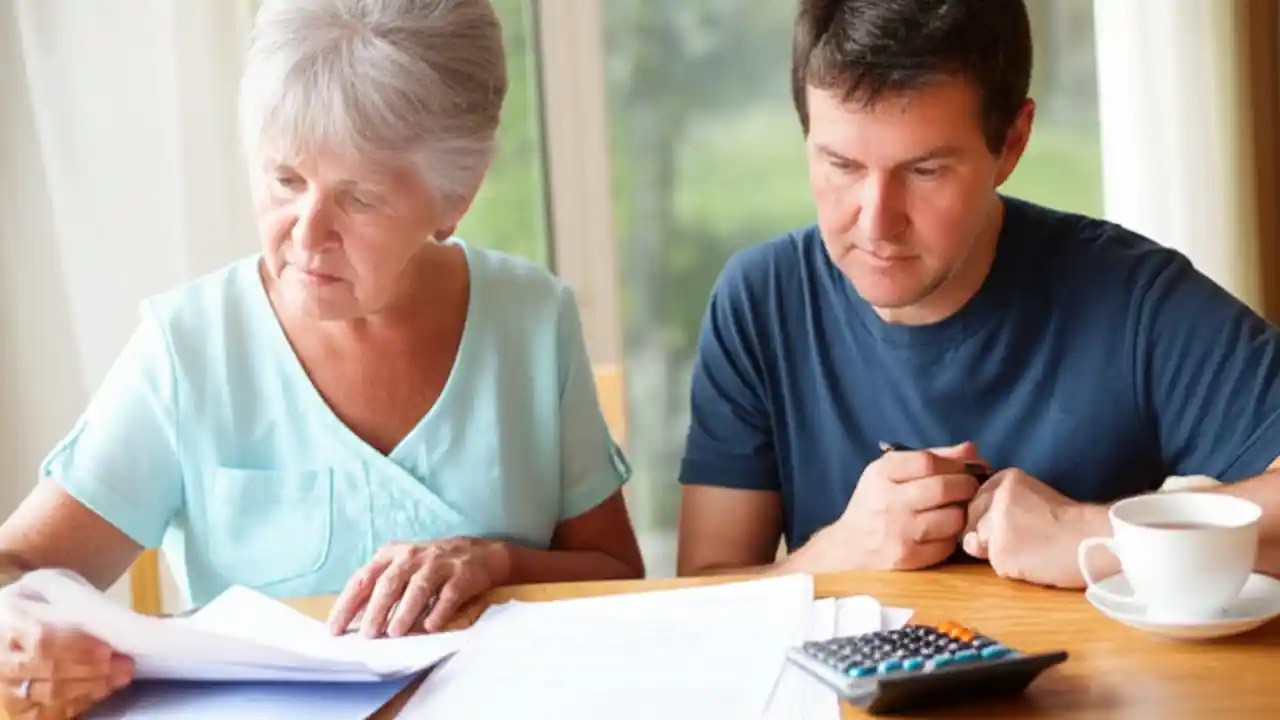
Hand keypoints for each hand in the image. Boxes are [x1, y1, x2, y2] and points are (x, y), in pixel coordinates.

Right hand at [0, 598, 132, 718]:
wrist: (11, 623)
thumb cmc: (35, 604)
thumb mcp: (45, 588)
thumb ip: (64, 598)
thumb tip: (97, 612)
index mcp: (8, 624)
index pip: (41, 640)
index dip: (76, 647)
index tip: (107, 648)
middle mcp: (3, 660)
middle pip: (49, 671)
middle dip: (91, 669)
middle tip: (124, 664)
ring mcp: (8, 687)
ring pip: (51, 694)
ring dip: (92, 686)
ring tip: (121, 675)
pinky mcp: (18, 708)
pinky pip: (49, 712)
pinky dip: (79, 702)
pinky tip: (102, 690)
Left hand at [327, 538, 509, 637]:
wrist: (480, 554)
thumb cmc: (432, 566)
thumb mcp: (402, 568)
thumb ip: (380, 589)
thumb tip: (355, 621)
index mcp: (392, 554)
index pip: (363, 578)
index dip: (347, 604)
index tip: (336, 628)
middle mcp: (413, 556)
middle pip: (389, 582)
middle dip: (376, 610)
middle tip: (368, 634)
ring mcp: (439, 564)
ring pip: (418, 587)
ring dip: (405, 611)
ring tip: (396, 633)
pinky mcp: (462, 576)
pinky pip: (448, 595)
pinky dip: (438, 612)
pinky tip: (430, 627)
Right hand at [832, 442, 985, 570]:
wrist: (849, 548)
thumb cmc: (875, 504)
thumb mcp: (890, 473)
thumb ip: (930, 458)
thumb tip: (971, 450)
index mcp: (881, 474)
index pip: (927, 461)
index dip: (955, 464)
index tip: (966, 468)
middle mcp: (887, 501)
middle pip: (943, 488)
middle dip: (966, 486)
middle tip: (969, 489)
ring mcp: (898, 532)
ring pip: (952, 518)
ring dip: (961, 514)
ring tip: (955, 511)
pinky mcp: (908, 558)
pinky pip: (947, 544)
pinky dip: (951, 537)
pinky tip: (942, 533)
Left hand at [962, 468, 1107, 587]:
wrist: (1092, 541)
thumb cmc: (1066, 524)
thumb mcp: (1031, 499)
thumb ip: (997, 508)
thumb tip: (967, 539)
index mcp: (1005, 479)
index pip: (975, 501)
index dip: (993, 518)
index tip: (1021, 521)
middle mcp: (996, 497)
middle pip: (970, 522)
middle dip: (990, 535)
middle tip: (1027, 536)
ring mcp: (996, 524)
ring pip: (978, 544)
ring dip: (999, 551)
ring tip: (1031, 547)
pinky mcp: (1000, 552)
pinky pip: (994, 565)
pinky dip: (1011, 568)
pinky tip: (1033, 560)